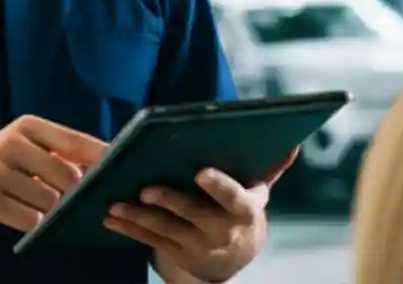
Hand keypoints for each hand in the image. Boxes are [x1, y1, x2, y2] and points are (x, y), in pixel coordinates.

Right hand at [0, 114, 107, 232]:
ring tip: (34, 204)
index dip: (100, 156)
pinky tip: (22, 215)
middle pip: (67, 175)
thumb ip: (59, 154)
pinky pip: (30, 218)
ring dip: (50, 209)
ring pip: (50, 200)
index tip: (123, 167)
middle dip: (72, 192)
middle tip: (65, 198)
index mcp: (26, 126)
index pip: (74, 140)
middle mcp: (12, 143)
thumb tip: (103, 166)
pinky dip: (33, 222)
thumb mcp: (24, 149)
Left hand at [105, 148, 298, 282]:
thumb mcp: (259, 194)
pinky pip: (150, 241)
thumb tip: (292, 144)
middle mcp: (221, 232)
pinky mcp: (176, 253)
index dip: (217, 186)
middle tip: (146, 188)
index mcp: (243, 211)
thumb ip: (270, 169)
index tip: (200, 171)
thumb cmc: (242, 212)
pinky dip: (129, 229)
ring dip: (138, 217)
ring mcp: (197, 246)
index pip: (232, 197)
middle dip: (169, 201)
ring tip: (115, 204)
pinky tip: (110, 218)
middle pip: (193, 214)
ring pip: (165, 230)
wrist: (234, 259)